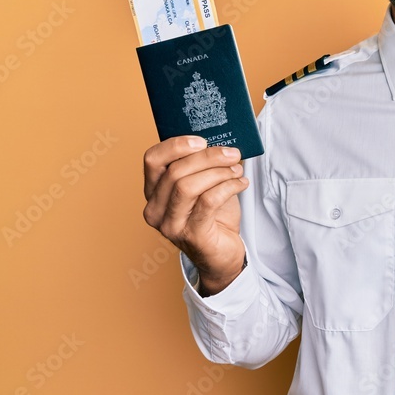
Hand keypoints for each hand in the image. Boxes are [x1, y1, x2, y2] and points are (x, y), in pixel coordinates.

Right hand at [143, 136, 248, 294]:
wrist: (223, 254)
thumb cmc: (212, 216)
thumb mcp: (203, 185)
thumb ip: (201, 165)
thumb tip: (219, 140)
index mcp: (153, 192)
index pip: (152, 160)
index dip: (176, 145)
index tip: (202, 140)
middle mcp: (155, 209)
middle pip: (175, 171)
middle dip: (208, 157)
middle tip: (232, 153)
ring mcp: (170, 225)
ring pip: (188, 186)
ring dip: (218, 172)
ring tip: (237, 169)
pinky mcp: (191, 235)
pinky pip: (208, 201)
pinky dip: (228, 187)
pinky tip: (241, 183)